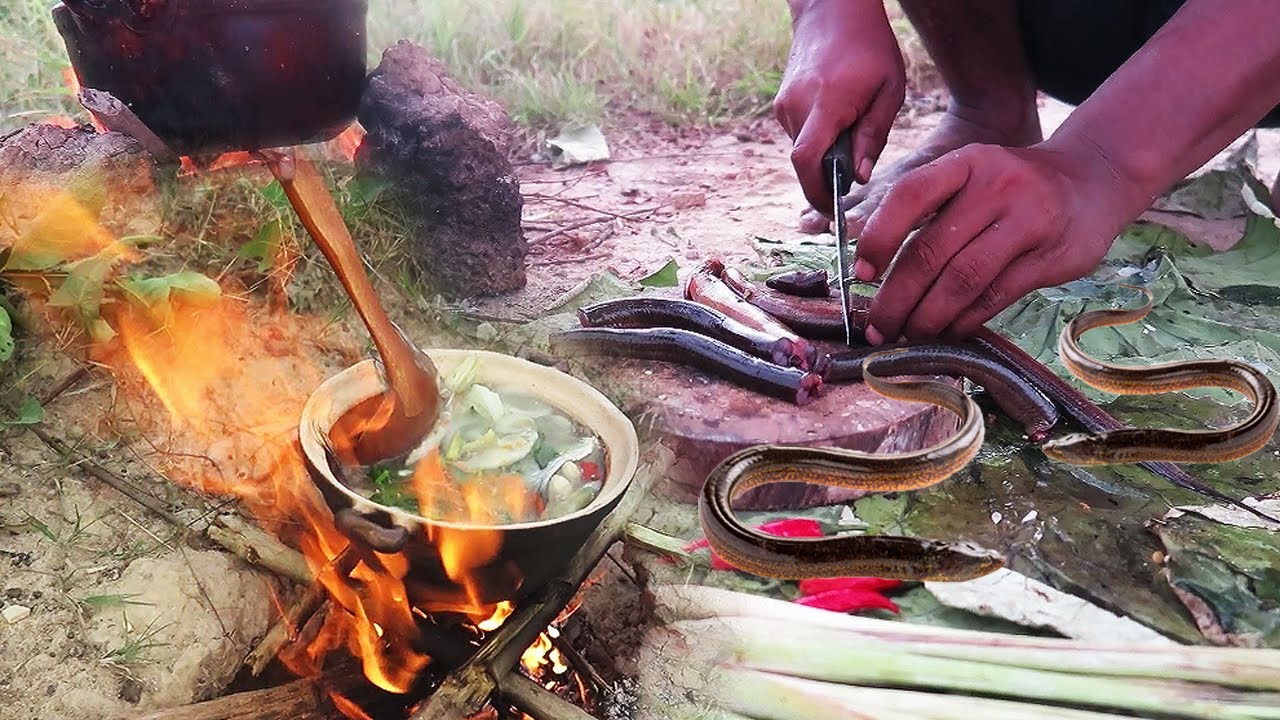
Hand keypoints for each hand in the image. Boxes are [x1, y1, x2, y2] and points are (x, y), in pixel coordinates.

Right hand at [774, 0, 904, 214]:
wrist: (832, 11)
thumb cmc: (870, 48)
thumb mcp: (889, 91)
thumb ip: (873, 136)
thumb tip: (859, 178)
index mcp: (827, 103)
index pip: (807, 161)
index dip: (817, 193)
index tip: (833, 210)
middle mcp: (796, 106)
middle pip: (804, 163)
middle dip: (826, 177)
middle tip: (853, 173)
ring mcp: (784, 105)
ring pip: (802, 150)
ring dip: (824, 155)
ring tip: (851, 131)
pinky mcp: (781, 104)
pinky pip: (799, 135)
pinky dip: (817, 140)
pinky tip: (838, 120)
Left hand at [853, 143, 1135, 342]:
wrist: (1093, 181)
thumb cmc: (1012, 186)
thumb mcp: (971, 177)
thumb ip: (929, 211)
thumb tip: (873, 268)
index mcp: (966, 164)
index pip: (910, 195)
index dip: (879, 237)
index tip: (861, 274)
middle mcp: (996, 188)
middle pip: (931, 251)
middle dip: (897, 297)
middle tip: (878, 327)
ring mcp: (1026, 222)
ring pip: (962, 281)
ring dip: (927, 317)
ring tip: (907, 335)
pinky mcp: (1048, 258)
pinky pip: (994, 298)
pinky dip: (963, 321)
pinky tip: (945, 333)